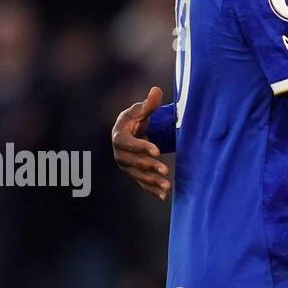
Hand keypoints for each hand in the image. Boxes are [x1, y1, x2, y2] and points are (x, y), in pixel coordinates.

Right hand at [112, 86, 169, 200]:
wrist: (129, 132)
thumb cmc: (135, 119)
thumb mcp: (140, 110)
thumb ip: (148, 104)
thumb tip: (156, 90)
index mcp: (119, 137)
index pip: (128, 144)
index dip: (142, 147)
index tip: (157, 151)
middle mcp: (120, 154)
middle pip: (134, 162)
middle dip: (150, 166)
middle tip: (166, 170)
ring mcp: (127, 166)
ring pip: (139, 176)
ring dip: (153, 182)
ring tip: (168, 186)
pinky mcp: (134, 174)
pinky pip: (142, 184)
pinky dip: (152, 190)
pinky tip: (164, 196)